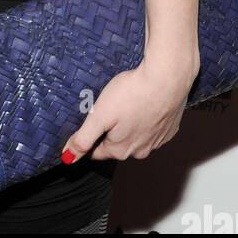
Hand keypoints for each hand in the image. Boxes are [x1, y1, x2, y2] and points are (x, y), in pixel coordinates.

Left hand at [60, 53, 198, 166]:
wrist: (167, 79)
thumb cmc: (132, 93)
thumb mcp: (100, 114)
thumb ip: (83, 138)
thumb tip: (68, 158)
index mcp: (121, 149)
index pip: (97, 151)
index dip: (88, 139)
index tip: (87, 125)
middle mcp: (141, 150)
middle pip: (116, 145)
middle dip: (108, 132)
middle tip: (105, 110)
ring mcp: (158, 140)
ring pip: (135, 138)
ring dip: (128, 126)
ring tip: (124, 105)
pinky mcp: (170, 128)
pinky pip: (152, 128)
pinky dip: (146, 120)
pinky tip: (142, 104)